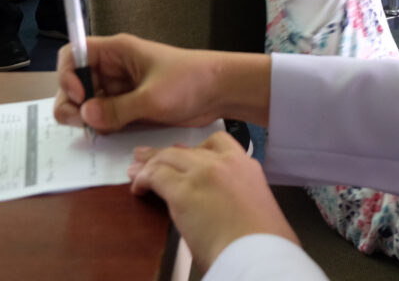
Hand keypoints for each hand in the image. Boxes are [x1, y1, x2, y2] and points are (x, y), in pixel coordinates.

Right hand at [54, 34, 232, 132]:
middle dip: (72, 103)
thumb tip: (85, 115)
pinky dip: (100, 126)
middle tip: (82, 124)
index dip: (68, 75)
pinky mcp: (129, 107)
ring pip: (87, 102)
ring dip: (85, 118)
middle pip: (75, 82)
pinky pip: (104, 116)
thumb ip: (117, 109)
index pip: (74, 54)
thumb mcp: (153, 97)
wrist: (220, 92)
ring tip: (98, 130)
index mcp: (116, 52)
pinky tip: (109, 134)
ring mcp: (120, 89)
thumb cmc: (190, 81)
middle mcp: (113, 68)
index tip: (81, 96)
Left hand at [129, 132, 298, 274]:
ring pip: (168, 157)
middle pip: (187, 150)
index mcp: (245, 167)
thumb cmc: (262, 244)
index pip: (217, 143)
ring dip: (150, 164)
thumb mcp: (256, 208)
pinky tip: (139, 188)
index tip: (184, 153)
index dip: (195, 148)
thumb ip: (237, 197)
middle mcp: (223, 163)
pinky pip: (155, 177)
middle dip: (166, 155)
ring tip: (136, 171)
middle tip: (152, 159)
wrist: (259, 255)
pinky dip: (143, 180)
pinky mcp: (183, 192)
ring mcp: (202, 174)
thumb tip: (222, 208)